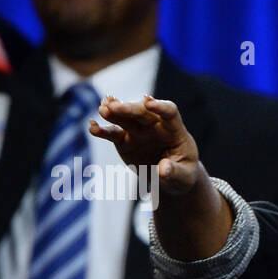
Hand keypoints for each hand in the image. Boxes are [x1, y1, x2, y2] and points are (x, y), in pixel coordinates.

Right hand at [89, 94, 205, 195]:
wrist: (170, 177)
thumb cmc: (182, 174)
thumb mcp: (184, 177)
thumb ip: (175, 172)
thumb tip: (163, 169)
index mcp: (175, 130)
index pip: (169, 112)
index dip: (160, 106)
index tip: (148, 101)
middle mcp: (155, 126)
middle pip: (142, 112)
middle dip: (129, 108)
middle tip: (113, 105)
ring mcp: (138, 131)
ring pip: (125, 118)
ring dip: (113, 111)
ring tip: (103, 109)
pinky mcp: (124, 140)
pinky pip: (112, 133)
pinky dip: (102, 130)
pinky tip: (92, 127)